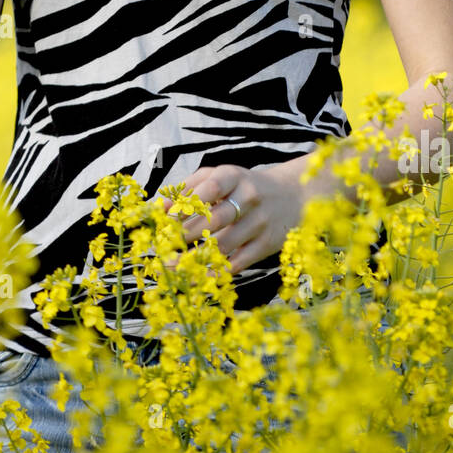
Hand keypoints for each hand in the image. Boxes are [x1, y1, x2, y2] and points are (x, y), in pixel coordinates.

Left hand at [158, 161, 308, 275]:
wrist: (293, 195)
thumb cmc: (243, 186)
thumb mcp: (221, 177)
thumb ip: (189, 188)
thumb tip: (159, 207)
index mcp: (234, 176)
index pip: (210, 188)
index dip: (187, 203)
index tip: (165, 219)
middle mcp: (249, 197)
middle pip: (215, 219)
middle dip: (185, 234)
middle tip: (162, 246)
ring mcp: (260, 222)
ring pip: (224, 245)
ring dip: (194, 258)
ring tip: (170, 265)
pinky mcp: (266, 245)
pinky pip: (237, 263)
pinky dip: (214, 271)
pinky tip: (195, 276)